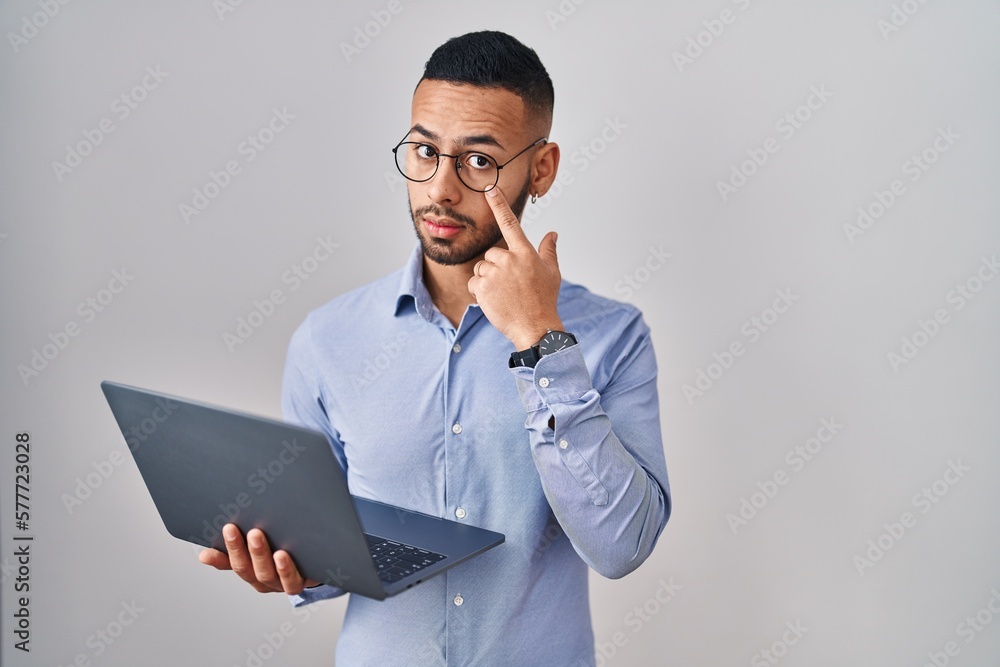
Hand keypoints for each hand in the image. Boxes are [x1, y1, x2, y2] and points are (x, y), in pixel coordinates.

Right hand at [198, 523, 318, 594]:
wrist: (318, 562)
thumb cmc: (285, 548)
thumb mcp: (261, 547)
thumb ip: (238, 546)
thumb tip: (204, 553)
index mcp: (249, 569)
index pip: (230, 562)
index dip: (219, 553)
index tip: (215, 534)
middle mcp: (262, 579)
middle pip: (246, 568)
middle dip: (238, 547)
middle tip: (232, 528)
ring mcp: (280, 583)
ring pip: (266, 574)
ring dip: (259, 555)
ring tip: (256, 535)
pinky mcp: (299, 583)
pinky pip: (290, 581)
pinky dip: (285, 569)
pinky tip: (282, 555)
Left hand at [469, 187, 563, 349]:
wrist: (535, 327)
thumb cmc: (544, 301)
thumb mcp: (552, 273)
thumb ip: (549, 250)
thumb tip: (552, 234)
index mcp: (526, 253)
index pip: (510, 223)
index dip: (499, 205)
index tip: (489, 190)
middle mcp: (510, 260)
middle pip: (491, 253)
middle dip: (496, 266)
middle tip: (509, 284)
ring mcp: (495, 274)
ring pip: (481, 268)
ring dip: (487, 279)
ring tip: (503, 294)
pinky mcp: (483, 287)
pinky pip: (473, 282)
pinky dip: (479, 291)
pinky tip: (494, 300)